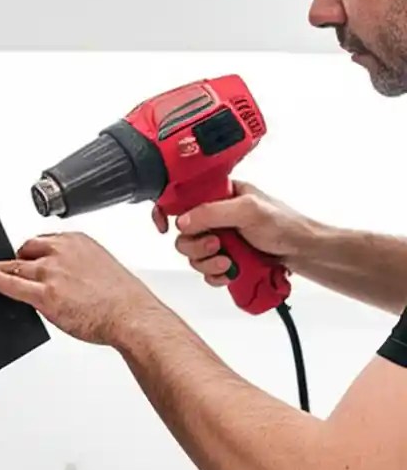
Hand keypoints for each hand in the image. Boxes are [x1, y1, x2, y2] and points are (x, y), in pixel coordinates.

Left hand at [0, 232, 165, 345]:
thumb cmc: (122, 298)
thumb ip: (77, 266)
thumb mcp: (100, 267)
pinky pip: (10, 283)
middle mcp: (61, 251)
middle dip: (18, 261)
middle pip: (26, 250)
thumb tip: (62, 277)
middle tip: (12, 270)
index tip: (27, 256)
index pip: (44, 240)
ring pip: (15, 266)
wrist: (132, 315)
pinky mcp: (44, 294)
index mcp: (77, 241)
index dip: (33, 252)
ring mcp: (51, 272)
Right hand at [151, 181, 314, 287]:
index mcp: (219, 195)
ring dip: (206, 261)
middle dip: (196, 244)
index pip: (182, 199)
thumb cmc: (285, 224)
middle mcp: (215, 216)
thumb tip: (182, 222)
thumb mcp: (248, 210)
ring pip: (192, 254)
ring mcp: (220, 239)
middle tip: (217, 245)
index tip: (164, 226)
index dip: (167, 211)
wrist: (304, 252)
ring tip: (228, 262)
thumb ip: (212, 212)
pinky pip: (206, 270)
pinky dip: (214, 274)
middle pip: (183, 233)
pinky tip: (229, 272)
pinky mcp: (225, 259)